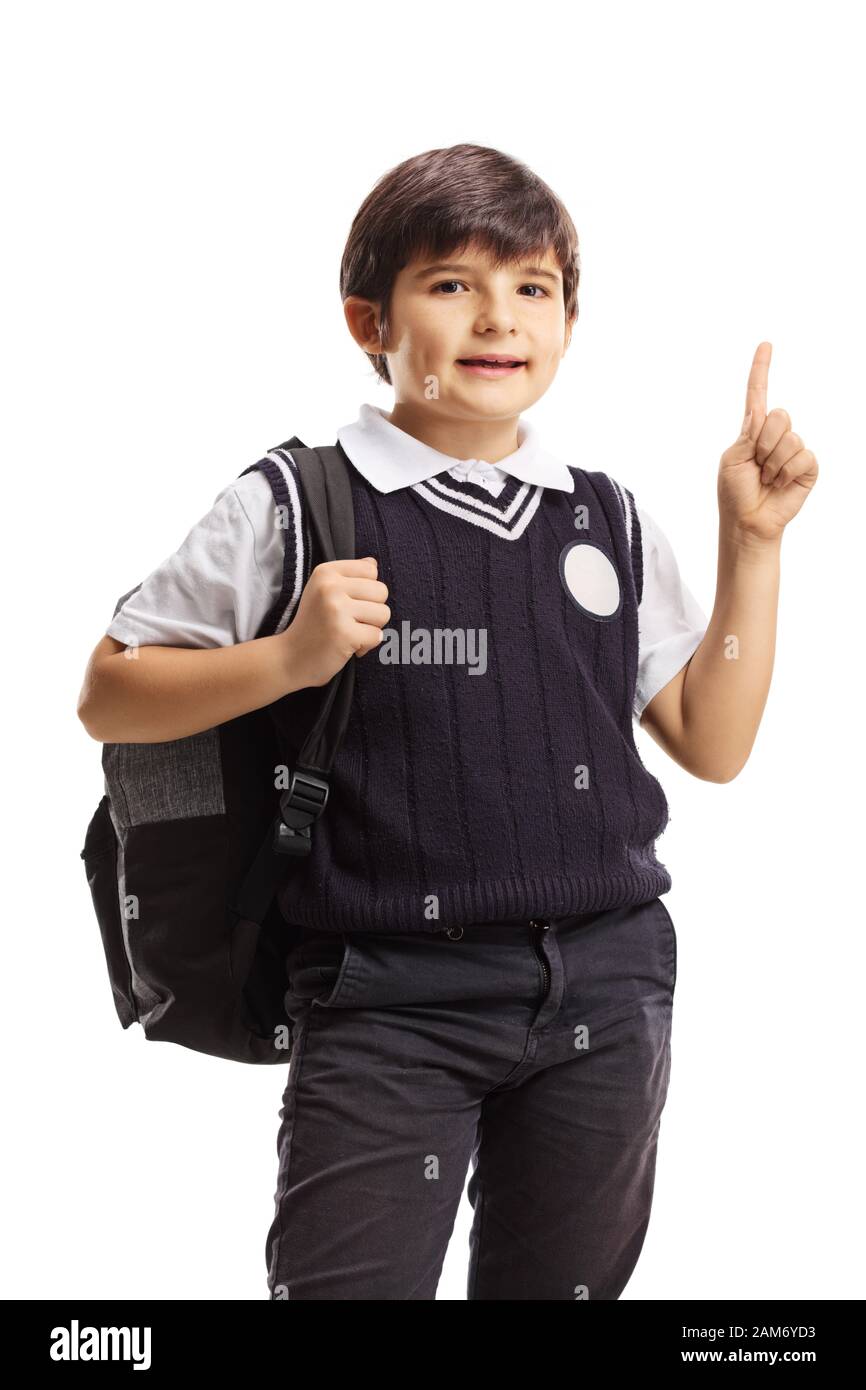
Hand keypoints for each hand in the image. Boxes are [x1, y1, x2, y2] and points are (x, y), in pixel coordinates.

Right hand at [280, 558, 389, 688]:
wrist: (290, 658)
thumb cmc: (312, 625)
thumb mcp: (322, 592)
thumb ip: (350, 576)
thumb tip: (373, 563)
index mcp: (326, 572)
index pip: (371, 570)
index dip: (367, 590)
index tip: (348, 603)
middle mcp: (330, 587)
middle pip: (381, 591)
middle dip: (372, 610)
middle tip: (350, 622)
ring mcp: (337, 610)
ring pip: (383, 614)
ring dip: (371, 628)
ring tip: (349, 633)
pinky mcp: (345, 633)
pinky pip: (377, 636)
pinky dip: (366, 646)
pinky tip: (347, 646)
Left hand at [718, 342, 818, 543]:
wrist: (748, 522)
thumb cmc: (734, 493)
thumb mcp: (732, 459)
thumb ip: (747, 433)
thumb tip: (759, 411)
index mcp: (752, 430)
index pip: (758, 394)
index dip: (761, 369)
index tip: (766, 344)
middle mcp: (774, 436)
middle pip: (779, 415)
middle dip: (764, 443)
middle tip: (757, 466)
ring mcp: (792, 450)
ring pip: (791, 438)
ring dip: (773, 463)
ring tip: (766, 479)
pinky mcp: (807, 467)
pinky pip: (803, 456)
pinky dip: (787, 472)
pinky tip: (779, 484)